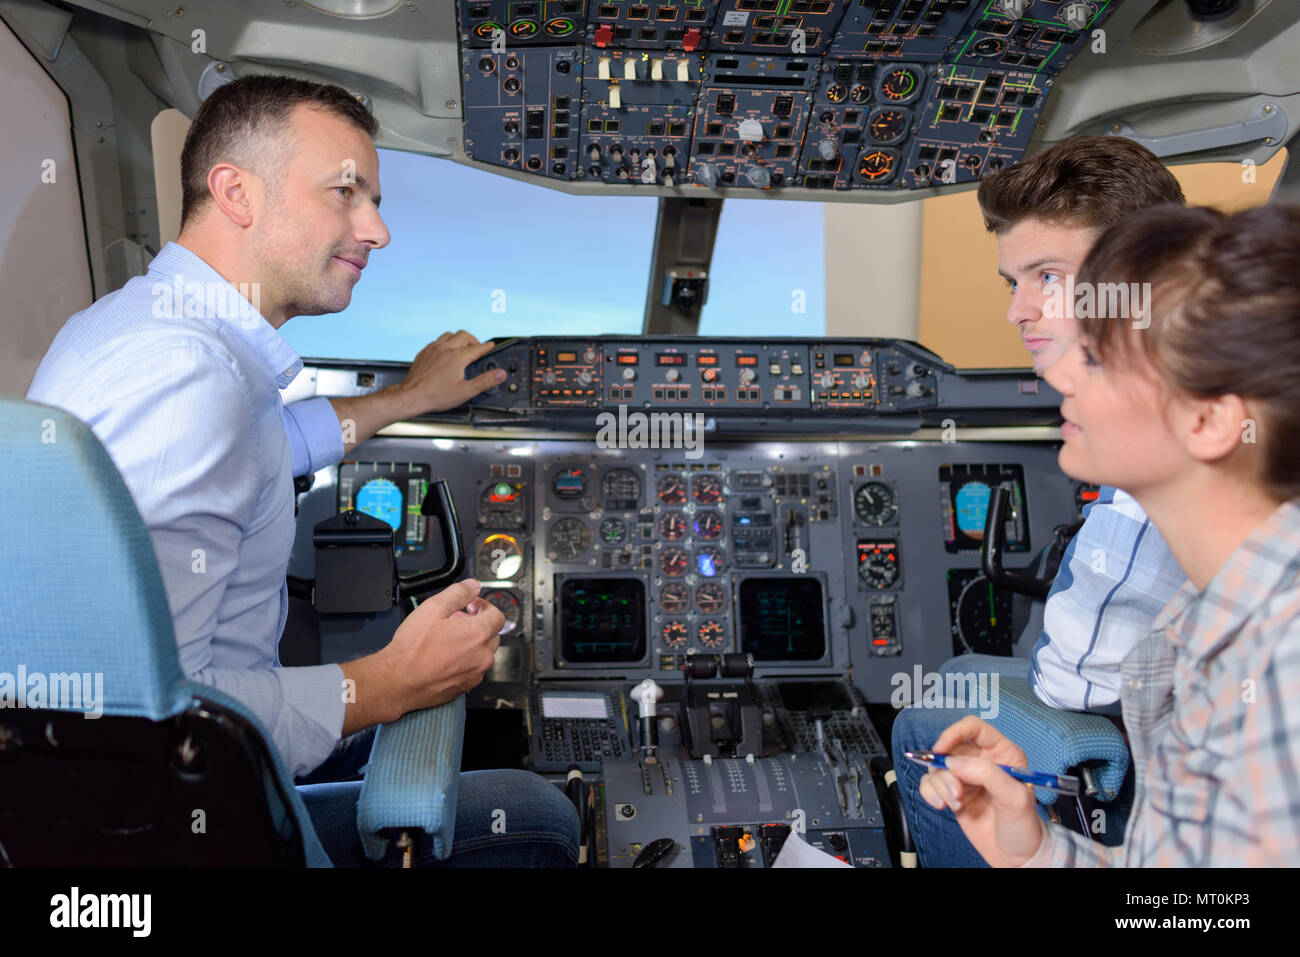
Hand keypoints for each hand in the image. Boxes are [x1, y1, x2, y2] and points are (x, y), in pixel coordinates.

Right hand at [381, 578, 504, 714]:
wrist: (399, 681)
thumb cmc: (413, 650)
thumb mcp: (433, 608)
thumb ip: (457, 593)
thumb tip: (472, 586)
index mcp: (478, 634)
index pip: (497, 616)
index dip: (484, 607)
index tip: (472, 606)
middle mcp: (482, 656)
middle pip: (491, 635)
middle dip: (477, 625)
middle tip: (456, 622)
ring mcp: (475, 674)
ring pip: (482, 654)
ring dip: (471, 644)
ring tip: (447, 640)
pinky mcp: (465, 687)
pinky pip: (473, 670)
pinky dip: (464, 661)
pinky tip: (444, 657)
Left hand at [392, 331, 505, 414]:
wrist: (411, 396)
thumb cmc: (435, 395)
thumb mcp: (465, 391)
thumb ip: (485, 381)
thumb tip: (500, 374)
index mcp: (457, 357)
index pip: (477, 348)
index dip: (486, 347)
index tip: (491, 346)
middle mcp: (445, 349)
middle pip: (463, 335)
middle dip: (473, 340)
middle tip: (477, 348)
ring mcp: (433, 349)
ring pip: (449, 334)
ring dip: (458, 339)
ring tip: (462, 348)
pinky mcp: (424, 352)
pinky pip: (437, 341)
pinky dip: (446, 343)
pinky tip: (446, 351)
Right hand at [917, 715, 1047, 866]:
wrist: (1016, 856)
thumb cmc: (1024, 826)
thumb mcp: (1015, 797)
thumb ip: (987, 774)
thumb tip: (954, 762)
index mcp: (1002, 753)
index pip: (973, 728)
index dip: (955, 733)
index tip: (942, 750)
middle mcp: (982, 761)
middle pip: (950, 749)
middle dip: (946, 770)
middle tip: (956, 792)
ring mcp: (965, 777)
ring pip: (937, 767)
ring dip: (941, 786)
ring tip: (956, 804)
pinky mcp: (952, 793)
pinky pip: (930, 783)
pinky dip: (930, 793)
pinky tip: (942, 805)